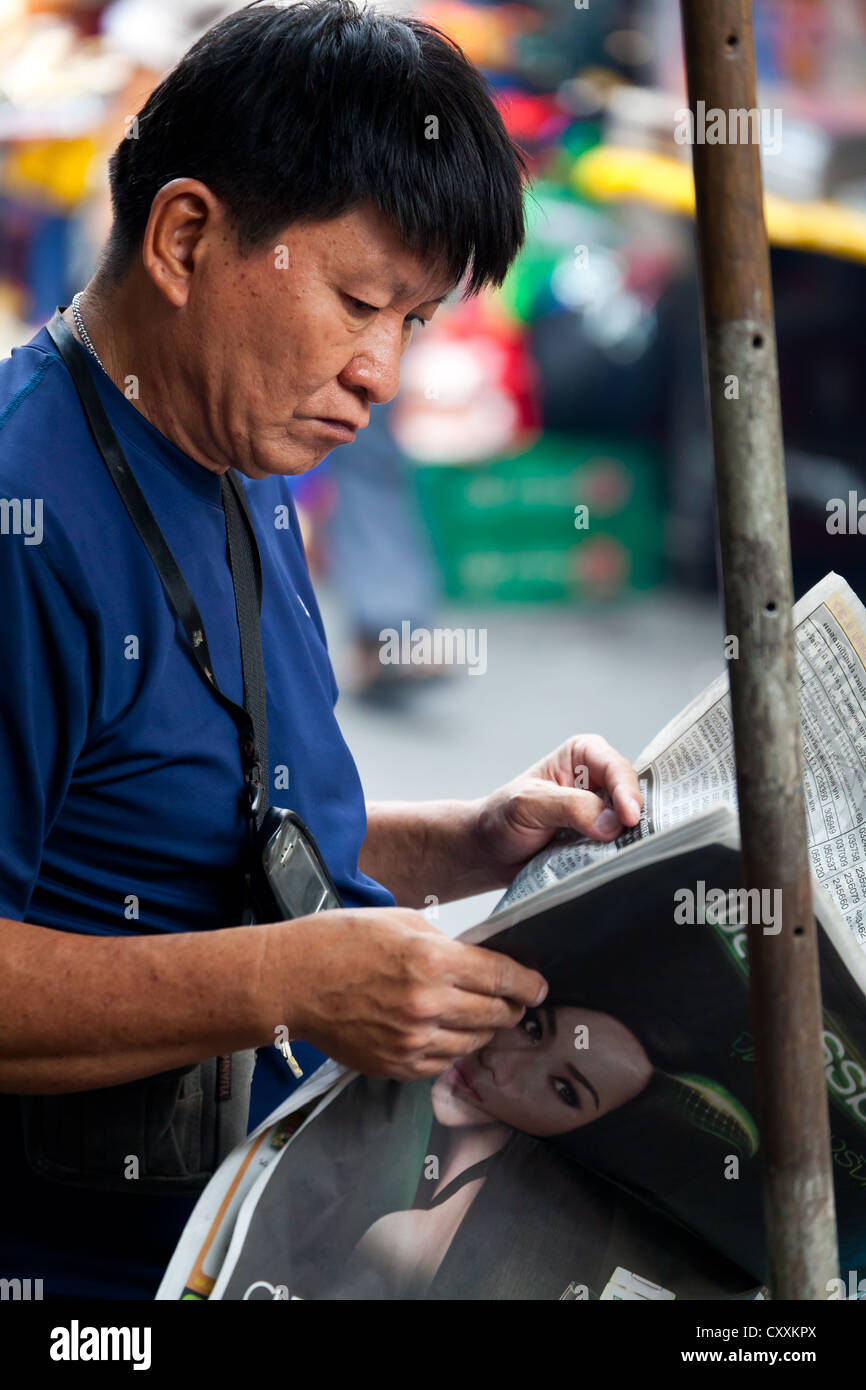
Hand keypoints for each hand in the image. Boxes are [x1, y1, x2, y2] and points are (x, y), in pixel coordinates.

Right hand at [271, 906, 547, 1080]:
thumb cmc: (339, 941)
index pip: (502, 977)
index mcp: (432, 960)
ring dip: (485, 1030)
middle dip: (513, 1008)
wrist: (289, 981)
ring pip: (474, 1043)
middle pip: (496, 1014)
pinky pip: (444, 1063)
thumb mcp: (401, 922)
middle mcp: (427, 1005)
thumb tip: (478, 961)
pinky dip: (454, 1049)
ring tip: (484, 1017)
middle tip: (517, 1003)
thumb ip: (445, 944)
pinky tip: (449, 1033)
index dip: (528, 984)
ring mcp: (412, 1041)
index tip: (538, 987)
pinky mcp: (396, 1066)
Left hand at [473, 734, 642, 884]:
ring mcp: (602, 813)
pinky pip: (620, 847)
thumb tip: (611, 823)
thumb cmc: (501, 817)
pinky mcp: (601, 841)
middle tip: (639, 836)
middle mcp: (597, 780)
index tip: (629, 818)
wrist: (488, 852)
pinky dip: (620, 855)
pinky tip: (618, 862)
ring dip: (630, 839)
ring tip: (631, 851)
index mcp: (582, 755)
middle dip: (635, 816)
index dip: (626, 791)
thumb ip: (570, 807)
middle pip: (632, 795)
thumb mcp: (529, 804)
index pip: (615, 768)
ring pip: (631, 824)